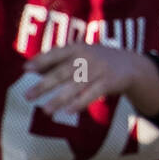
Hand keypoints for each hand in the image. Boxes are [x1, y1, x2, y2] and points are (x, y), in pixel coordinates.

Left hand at [23, 43, 158, 116]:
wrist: (132, 65)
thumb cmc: (98, 61)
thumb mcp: (81, 54)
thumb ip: (59, 61)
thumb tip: (32, 69)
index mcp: (78, 48)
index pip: (56, 53)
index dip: (41, 60)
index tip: (26, 69)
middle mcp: (87, 57)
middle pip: (62, 72)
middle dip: (44, 85)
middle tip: (27, 96)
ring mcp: (98, 69)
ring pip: (75, 86)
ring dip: (59, 99)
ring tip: (45, 111)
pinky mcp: (109, 82)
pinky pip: (92, 94)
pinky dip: (80, 103)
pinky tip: (68, 112)